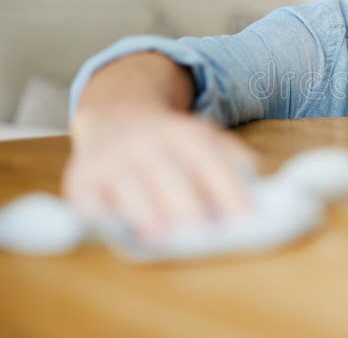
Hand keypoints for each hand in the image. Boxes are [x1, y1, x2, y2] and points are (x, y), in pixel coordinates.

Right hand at [63, 107, 259, 240]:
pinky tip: (118, 232)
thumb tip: (262, 181)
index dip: (228, 189)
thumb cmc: (169, 140)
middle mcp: (147, 143)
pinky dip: (102, 217)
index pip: (209, 162)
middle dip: (187, 204)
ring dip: (145, 213)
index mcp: (184, 134)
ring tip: (161, 237)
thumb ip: (233, 157)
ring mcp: (112, 159)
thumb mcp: (204, 137)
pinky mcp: (82, 179)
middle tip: (204, 234)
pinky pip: (90, 200)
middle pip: (169, 176)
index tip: (245, 217)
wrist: (116, 114)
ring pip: (130, 187)